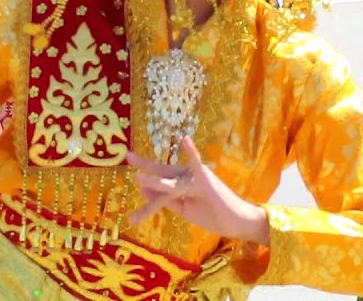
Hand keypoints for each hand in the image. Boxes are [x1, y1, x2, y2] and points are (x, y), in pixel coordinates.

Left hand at [128, 136, 270, 244]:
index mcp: (182, 183)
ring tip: (138, 177)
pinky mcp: (205, 179)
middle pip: (162, 173)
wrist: (234, 223)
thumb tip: (143, 189)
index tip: (133, 178)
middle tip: (127, 155)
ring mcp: (196, 177)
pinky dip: (191, 152)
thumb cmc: (212, 215)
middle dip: (145, 166)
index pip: (161, 181)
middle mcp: (187, 177)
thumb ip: (164, 199)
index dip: (147, 182)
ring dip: (155, 182)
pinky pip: (196, 165)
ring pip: (170, 183)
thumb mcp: (183, 209)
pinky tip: (185, 140)